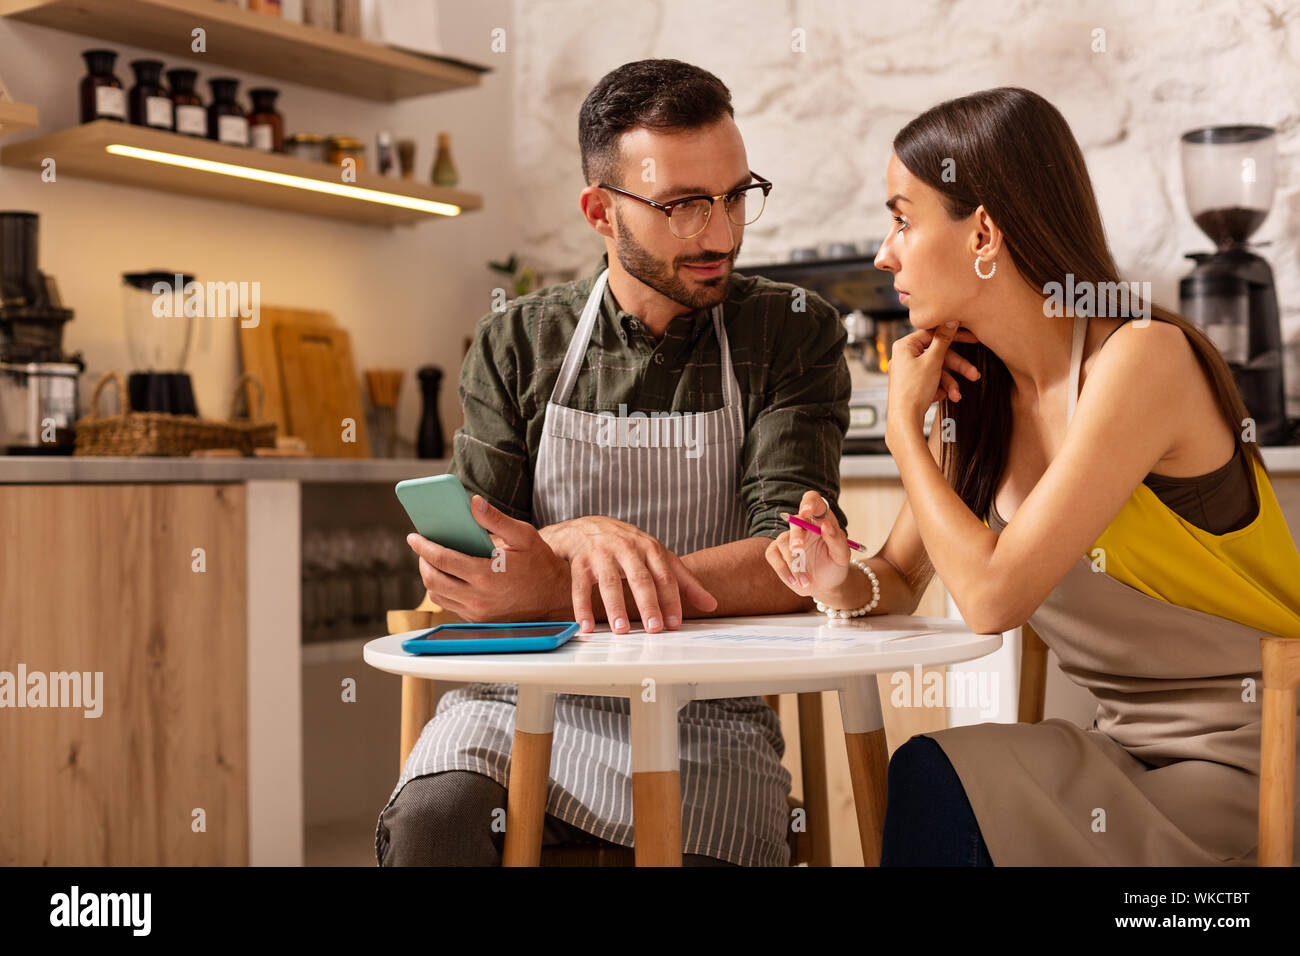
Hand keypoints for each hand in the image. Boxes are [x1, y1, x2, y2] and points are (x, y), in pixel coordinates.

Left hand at [406, 495, 568, 622]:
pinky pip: (450, 606)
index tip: (413, 537)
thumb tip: (473, 503)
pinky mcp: (479, 621)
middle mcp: (477, 598)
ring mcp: (477, 613)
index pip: (441, 559)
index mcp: (485, 574)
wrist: (555, 598)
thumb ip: (496, 519)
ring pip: (438, 596)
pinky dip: (443, 591)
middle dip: (422, 561)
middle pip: (432, 580)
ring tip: (434, 561)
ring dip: (430, 577)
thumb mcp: (524, 536)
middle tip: (421, 548)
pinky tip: (449, 577)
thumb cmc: (540, 564)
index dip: (423, 546)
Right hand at [539, 515, 716, 633]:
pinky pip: (581, 587)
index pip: (665, 576)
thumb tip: (710, 604)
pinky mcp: (580, 562)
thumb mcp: (658, 557)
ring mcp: (602, 554)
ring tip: (622, 630)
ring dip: (615, 607)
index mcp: (650, 548)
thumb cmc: (627, 545)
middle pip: (640, 579)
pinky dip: (582, 607)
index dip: (671, 600)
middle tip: (654, 628)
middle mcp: (627, 549)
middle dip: (648, 604)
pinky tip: (587, 626)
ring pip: (610, 582)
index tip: (675, 624)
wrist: (587, 527)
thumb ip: (684, 581)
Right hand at [765, 490, 851, 597]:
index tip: (807, 511)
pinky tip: (795, 582)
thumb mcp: (842, 555)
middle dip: (796, 536)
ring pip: (783, 542)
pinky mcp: (777, 552)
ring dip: (795, 564)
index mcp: (820, 520)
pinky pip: (773, 555)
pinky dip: (783, 570)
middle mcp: (803, 526)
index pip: (813, 501)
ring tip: (807, 581)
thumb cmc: (835, 566)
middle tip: (799, 549)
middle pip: (794, 521)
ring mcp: (788, 538)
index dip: (809, 503)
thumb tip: (826, 525)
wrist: (826, 586)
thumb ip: (836, 539)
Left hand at [885, 321, 981, 442]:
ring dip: (950, 382)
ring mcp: (907, 371)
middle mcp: (904, 356)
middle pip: (938, 355)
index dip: (954, 335)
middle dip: (957, 367)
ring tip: (956, 394)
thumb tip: (950, 319)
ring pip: (937, 370)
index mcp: (904, 345)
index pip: (933, 333)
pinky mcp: (912, 385)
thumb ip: (943, 339)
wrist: (904, 420)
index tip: (972, 338)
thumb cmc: (913, 390)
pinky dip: (940, 389)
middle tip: (973, 374)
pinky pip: (931, 381)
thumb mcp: (933, 361)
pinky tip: (941, 397)